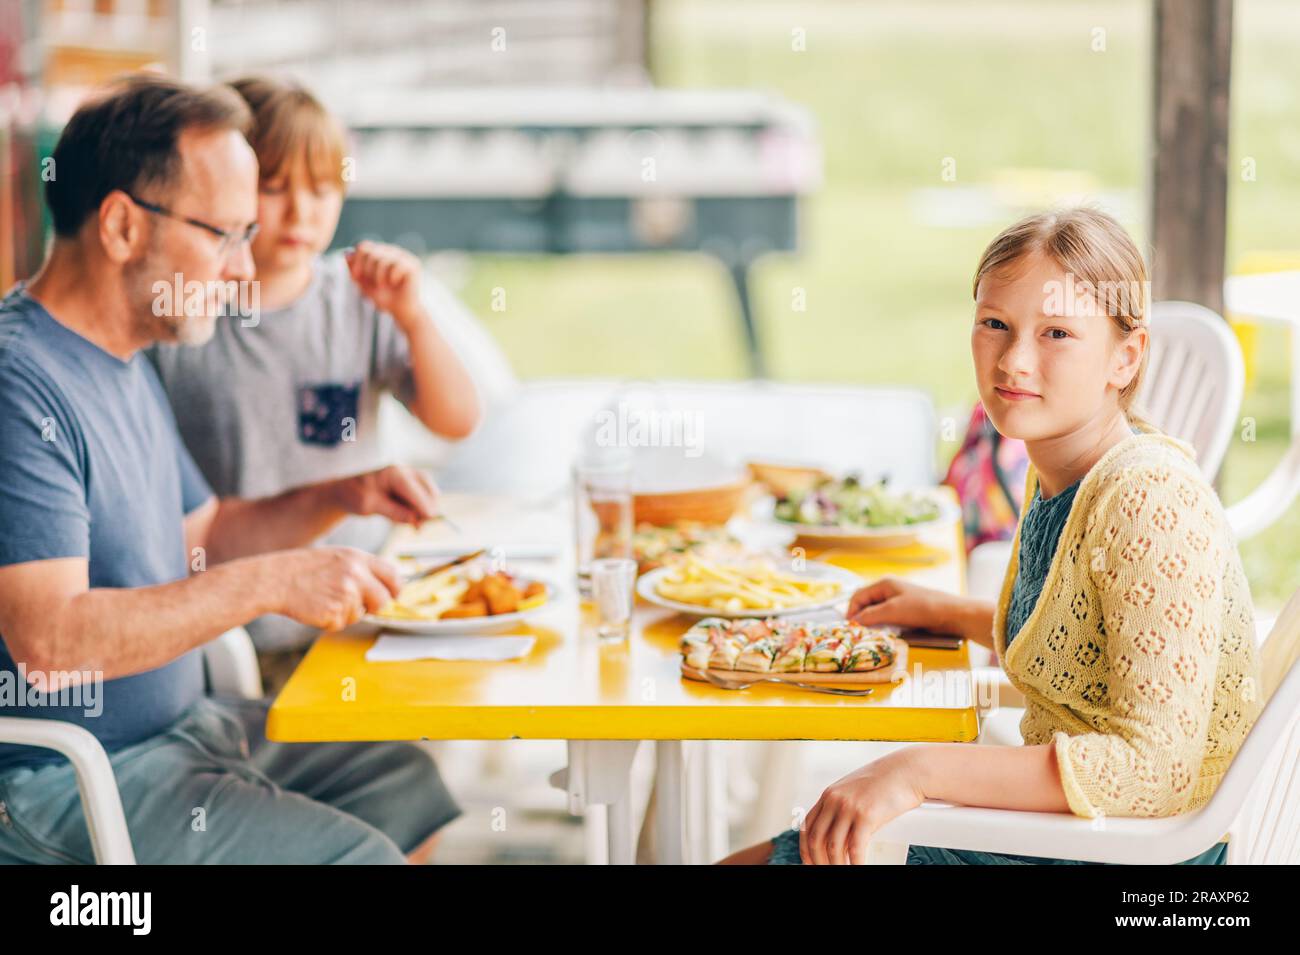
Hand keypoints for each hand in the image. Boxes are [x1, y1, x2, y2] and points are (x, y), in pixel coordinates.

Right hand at [272, 547, 401, 630]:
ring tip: (326, 598)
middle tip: (360, 605)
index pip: (393, 575)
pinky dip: (331, 620)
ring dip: (347, 613)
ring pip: (360, 615)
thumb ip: (362, 569)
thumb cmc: (305, 569)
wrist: (275, 579)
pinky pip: (342, 623)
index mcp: (358, 558)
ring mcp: (345, 594)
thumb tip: (385, 586)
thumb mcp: (338, 557)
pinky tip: (317, 606)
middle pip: (383, 600)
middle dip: (374, 607)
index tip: (393, 595)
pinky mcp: (334, 613)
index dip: (395, 589)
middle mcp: (355, 575)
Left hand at [332, 465, 439, 525]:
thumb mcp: (369, 506)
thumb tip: (414, 519)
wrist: (344, 490)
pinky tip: (407, 519)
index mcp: (392, 472)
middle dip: (426, 507)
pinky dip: (416, 508)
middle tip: (419, 527)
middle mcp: (402, 470)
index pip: (414, 490)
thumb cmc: (353, 494)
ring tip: (414, 526)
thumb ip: (393, 512)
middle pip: (426, 488)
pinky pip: (419, 496)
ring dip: (422, 509)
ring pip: (425, 492)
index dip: (423, 505)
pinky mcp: (406, 484)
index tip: (429, 520)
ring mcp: (406, 476)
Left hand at [345, 241, 422, 321]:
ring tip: (382, 285)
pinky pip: (396, 265)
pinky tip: (394, 283)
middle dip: (367, 270)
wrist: (401, 311)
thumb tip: (346, 254)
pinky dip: (391, 277)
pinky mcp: (413, 265)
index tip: (355, 277)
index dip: (356, 261)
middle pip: (371, 251)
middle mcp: (393, 251)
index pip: (364, 246)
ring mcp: (404, 256)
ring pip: (382, 258)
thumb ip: (354, 269)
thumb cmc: (384, 297)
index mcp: (382, 253)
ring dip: (378, 276)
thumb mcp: (364, 284)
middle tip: (372, 283)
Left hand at [800, 750, 925, 864]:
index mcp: (829, 795)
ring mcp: (849, 807)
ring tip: (842, 872)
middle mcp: (834, 800)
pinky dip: (855, 864)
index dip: (806, 848)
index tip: (810, 861)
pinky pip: (855, 848)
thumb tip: (839, 836)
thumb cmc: (884, 782)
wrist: (906, 771)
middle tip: (825, 871)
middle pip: (816, 839)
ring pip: (833, 847)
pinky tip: (858, 867)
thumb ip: (842, 809)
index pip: (807, 827)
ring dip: (836, 866)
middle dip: (818, 861)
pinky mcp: (866, 816)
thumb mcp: (854, 791)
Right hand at [847, 575, 963, 633]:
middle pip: (866, 602)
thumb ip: (870, 615)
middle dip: (859, 616)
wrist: (949, 614)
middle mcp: (888, 590)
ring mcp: (897, 600)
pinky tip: (881, 632)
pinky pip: (886, 616)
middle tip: (856, 632)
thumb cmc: (921, 608)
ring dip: (870, 621)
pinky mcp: (904, 610)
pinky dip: (881, 624)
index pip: (858, 595)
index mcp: (884, 584)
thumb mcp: (892, 611)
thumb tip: (853, 621)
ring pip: (876, 611)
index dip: (851, 610)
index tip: (849, 626)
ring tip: (866, 634)